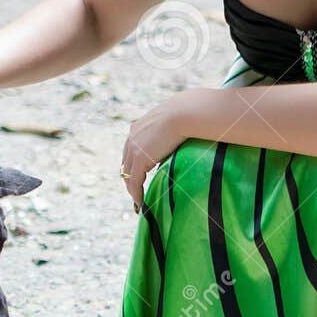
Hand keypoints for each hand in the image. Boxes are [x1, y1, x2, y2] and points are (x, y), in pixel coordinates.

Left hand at [121, 95, 188, 209]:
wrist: (186, 113)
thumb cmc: (190, 115)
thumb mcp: (177, 122)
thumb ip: (173, 132)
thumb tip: (185, 137)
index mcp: (139, 127)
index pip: (131, 150)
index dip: (135, 165)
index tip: (140, 177)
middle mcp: (132, 137)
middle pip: (126, 163)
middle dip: (131, 179)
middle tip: (137, 194)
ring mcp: (134, 148)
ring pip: (128, 174)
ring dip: (132, 190)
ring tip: (139, 202)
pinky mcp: (139, 159)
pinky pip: (134, 181)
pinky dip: (136, 194)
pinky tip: (141, 204)